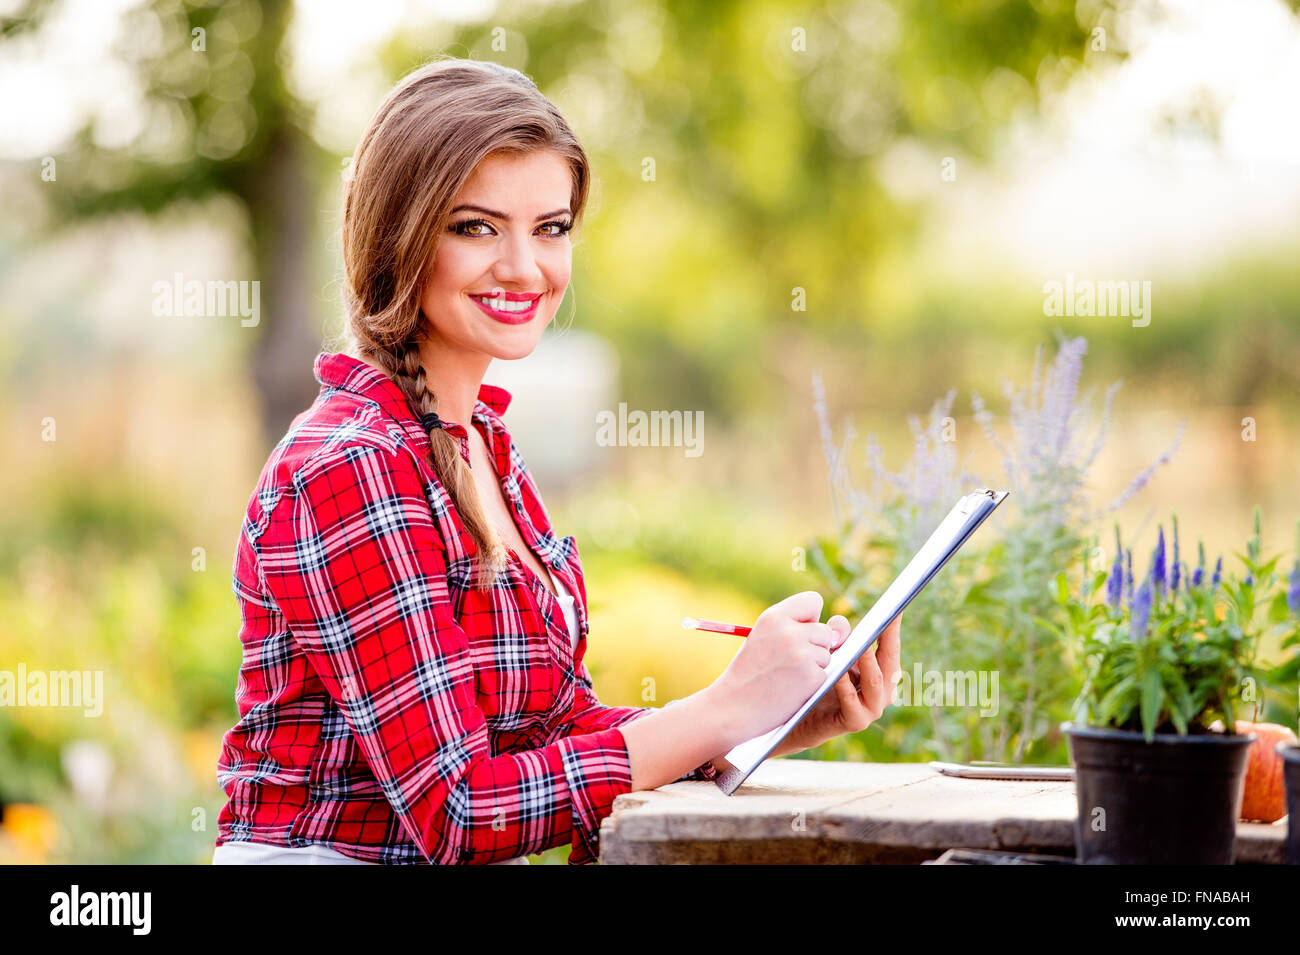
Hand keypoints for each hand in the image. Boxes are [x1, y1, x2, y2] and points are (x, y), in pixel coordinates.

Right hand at [709, 591, 841, 742]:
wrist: (733, 707)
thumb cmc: (749, 672)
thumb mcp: (764, 637)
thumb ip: (797, 626)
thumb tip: (842, 630)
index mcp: (774, 616)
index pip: (813, 600)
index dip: (810, 618)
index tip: (797, 632)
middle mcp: (789, 631)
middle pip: (824, 630)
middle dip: (813, 645)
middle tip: (787, 660)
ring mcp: (802, 654)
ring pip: (827, 653)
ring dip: (813, 665)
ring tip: (786, 675)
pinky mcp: (812, 676)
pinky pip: (826, 673)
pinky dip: (812, 682)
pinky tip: (791, 688)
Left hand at [770, 611, 901, 756]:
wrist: (795, 717)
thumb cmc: (815, 683)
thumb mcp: (827, 655)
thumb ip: (836, 637)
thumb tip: (840, 622)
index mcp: (880, 672)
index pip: (889, 646)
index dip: (892, 626)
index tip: (896, 605)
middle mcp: (881, 691)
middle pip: (889, 662)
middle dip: (888, 640)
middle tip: (884, 619)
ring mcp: (871, 709)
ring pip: (876, 683)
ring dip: (868, 663)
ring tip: (863, 646)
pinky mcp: (855, 722)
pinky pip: (853, 703)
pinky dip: (846, 688)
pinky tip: (838, 674)